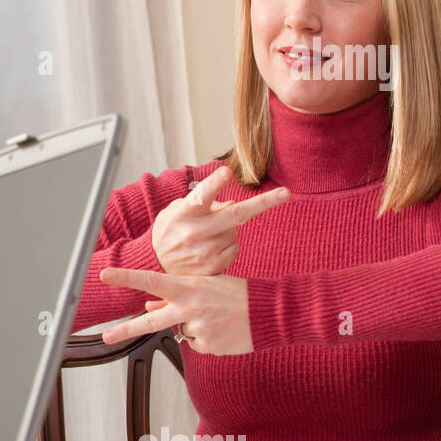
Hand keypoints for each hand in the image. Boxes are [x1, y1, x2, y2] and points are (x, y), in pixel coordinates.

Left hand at [98, 267, 252, 354]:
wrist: (270, 312)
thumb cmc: (236, 294)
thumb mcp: (205, 285)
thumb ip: (174, 297)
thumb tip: (148, 305)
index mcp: (188, 287)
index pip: (151, 280)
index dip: (126, 278)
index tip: (105, 275)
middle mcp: (189, 308)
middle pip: (150, 321)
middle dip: (125, 330)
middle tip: (105, 335)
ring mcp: (198, 329)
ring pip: (180, 331)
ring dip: (192, 326)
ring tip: (216, 317)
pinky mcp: (207, 346)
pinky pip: (195, 343)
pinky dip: (204, 338)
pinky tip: (221, 329)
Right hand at [151, 165, 289, 274]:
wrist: (154, 267)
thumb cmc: (169, 231)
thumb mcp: (177, 211)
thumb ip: (204, 204)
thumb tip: (233, 204)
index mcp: (182, 213)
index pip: (200, 195)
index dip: (215, 183)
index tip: (227, 172)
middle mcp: (193, 232)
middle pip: (235, 215)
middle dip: (264, 202)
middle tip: (287, 193)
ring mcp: (203, 252)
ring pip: (235, 231)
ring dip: (228, 228)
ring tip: (206, 235)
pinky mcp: (211, 267)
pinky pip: (235, 249)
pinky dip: (228, 245)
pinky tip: (209, 248)